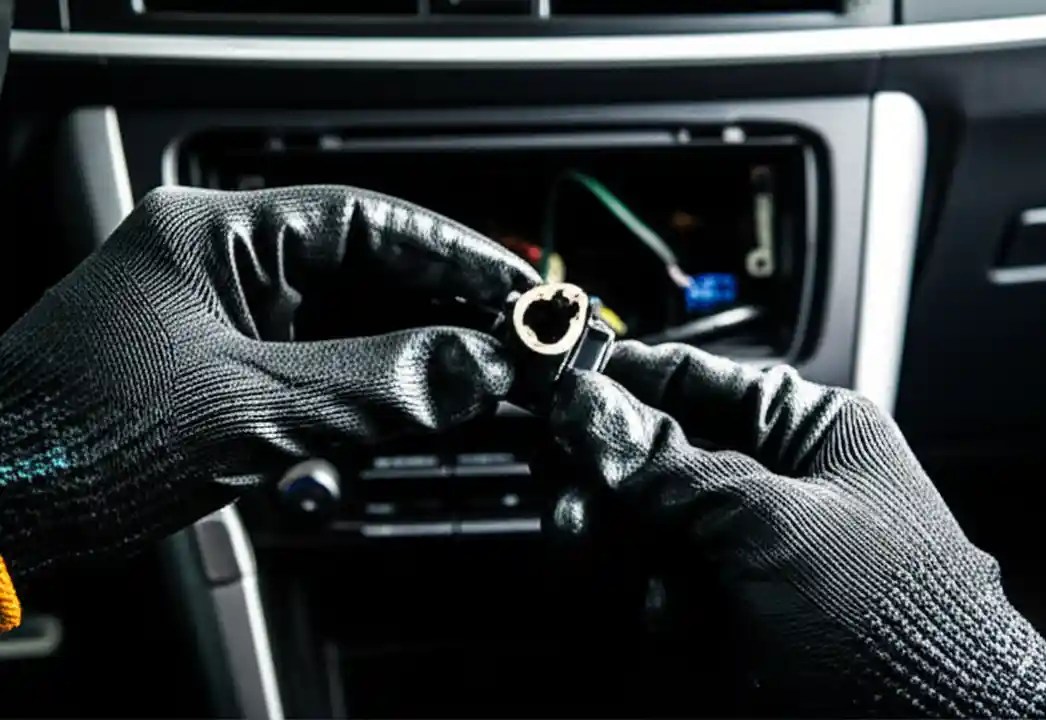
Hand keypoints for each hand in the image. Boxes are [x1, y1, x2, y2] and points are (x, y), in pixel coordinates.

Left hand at [0, 185, 539, 578]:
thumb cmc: (72, 441)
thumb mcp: (251, 409)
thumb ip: (379, 385)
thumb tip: (476, 366)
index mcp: (212, 234)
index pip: (362, 220)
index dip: (452, 255)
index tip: (517, 289)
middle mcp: (217, 267)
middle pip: (362, 277)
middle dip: (437, 318)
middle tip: (511, 351)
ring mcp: (216, 324)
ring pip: (344, 333)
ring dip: (404, 370)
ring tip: (474, 392)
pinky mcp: (216, 380)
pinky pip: (313, 379)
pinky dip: (360, 407)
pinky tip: (402, 427)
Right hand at [547, 341, 1045, 717]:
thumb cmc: (890, 616)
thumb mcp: (768, 523)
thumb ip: (670, 466)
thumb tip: (595, 411)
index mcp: (811, 432)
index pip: (700, 380)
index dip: (627, 379)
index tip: (562, 383)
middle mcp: (782, 484)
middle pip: (663, 459)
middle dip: (616, 482)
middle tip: (576, 500)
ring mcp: (759, 554)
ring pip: (654, 530)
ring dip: (628, 550)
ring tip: (625, 571)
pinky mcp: (742, 616)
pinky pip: (669, 591)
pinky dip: (659, 606)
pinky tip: (677, 624)